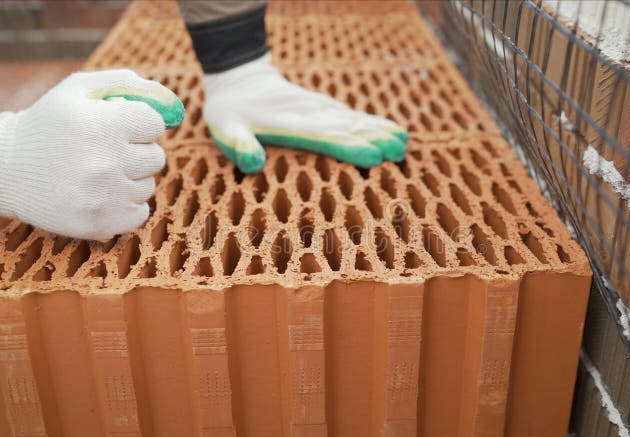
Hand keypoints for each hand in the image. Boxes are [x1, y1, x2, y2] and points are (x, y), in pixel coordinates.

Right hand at [0, 69, 183, 239]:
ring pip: (148, 185)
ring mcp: (106, 196)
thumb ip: (127, 84)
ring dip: (130, 179)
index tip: (117, 127)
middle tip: (105, 151)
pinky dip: (127, 205)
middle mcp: (109, 161)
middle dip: (136, 151)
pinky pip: (140, 213)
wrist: (4, 168)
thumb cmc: (48, 123)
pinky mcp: (102, 223)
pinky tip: (102, 195)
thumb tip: (172, 100)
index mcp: (106, 125)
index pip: (156, 124)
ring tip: (97, 173)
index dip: (138, 123)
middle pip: (156, 157)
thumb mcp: (78, 89)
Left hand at [203, 54, 407, 172]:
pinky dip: (374, 124)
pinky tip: (392, 131)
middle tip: (400, 151)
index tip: (374, 156)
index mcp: (292, 125)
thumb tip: (252, 163)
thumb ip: (239, 145)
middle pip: (348, 129)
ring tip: (404, 142)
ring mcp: (321, 111)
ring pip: (355, 121)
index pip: (326, 137)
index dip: (349, 147)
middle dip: (374, 140)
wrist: (240, 79)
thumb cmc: (231, 112)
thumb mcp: (226, 129)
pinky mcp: (325, 110)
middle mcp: (312, 116)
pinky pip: (353, 117)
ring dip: (380, 131)